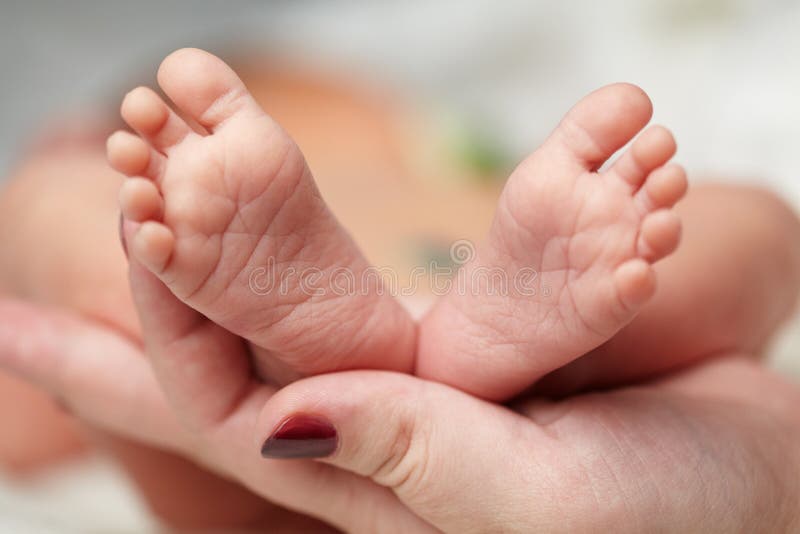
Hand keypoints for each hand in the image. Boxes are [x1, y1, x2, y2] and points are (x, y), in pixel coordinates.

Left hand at [3, 298, 798, 531]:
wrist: (756, 479)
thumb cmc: (672, 512)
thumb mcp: (538, 500)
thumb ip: (418, 462)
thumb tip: (282, 417)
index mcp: (372, 479)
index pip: (211, 413)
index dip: (123, 355)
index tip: (49, 299)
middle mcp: (375, 434)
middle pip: (227, 354)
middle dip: (140, 298)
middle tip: (84, 223)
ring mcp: (417, 388)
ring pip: (287, 309)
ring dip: (216, 251)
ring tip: (152, 196)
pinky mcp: (467, 351)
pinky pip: (365, 287)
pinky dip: (308, 247)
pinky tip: (272, 229)